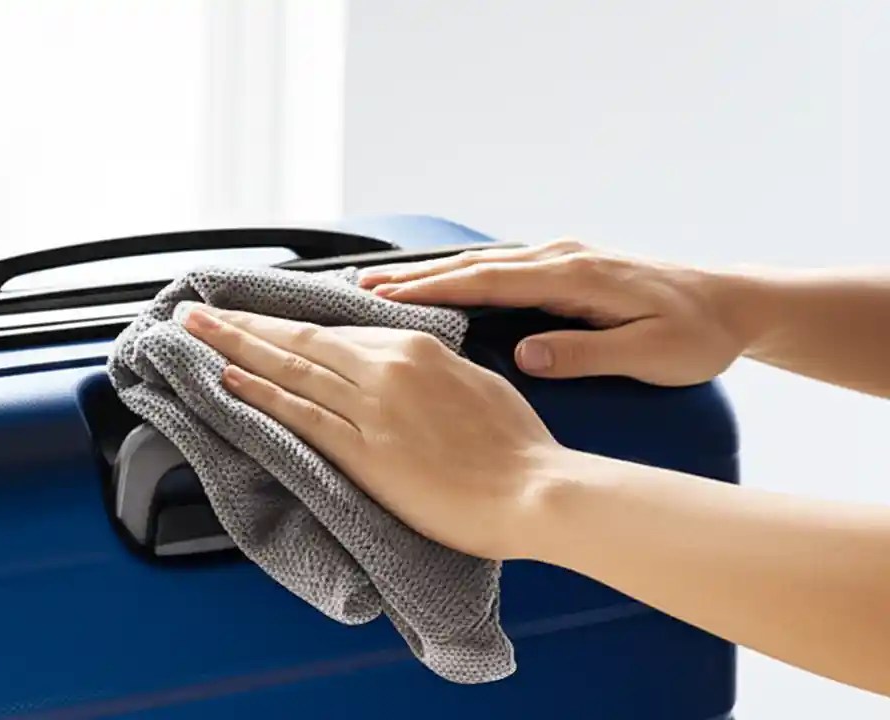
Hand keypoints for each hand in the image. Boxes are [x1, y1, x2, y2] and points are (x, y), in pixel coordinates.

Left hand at [181, 306, 563, 560]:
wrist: (536, 489)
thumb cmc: (515, 447)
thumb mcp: (474, 384)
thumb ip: (430, 371)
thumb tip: (409, 366)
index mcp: (416, 348)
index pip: (333, 330)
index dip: (285, 323)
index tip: (253, 316)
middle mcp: (387, 367)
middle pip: (298, 339)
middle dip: (242, 324)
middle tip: (196, 312)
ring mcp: (371, 407)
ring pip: (289, 367)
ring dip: (234, 347)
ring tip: (194, 334)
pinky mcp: (363, 450)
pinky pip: (299, 412)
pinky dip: (259, 392)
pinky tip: (227, 379)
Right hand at [357, 239, 744, 385]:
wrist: (733, 303)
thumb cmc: (696, 336)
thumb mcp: (649, 355)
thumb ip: (585, 354)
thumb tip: (525, 354)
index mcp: (576, 277)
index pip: (489, 283)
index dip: (433, 292)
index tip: (385, 299)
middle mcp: (562, 257)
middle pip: (474, 266)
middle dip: (415, 278)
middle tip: (361, 290)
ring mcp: (563, 257)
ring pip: (483, 264)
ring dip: (433, 275)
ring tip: (383, 287)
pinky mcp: (567, 265)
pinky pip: (501, 269)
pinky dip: (462, 276)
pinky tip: (439, 287)